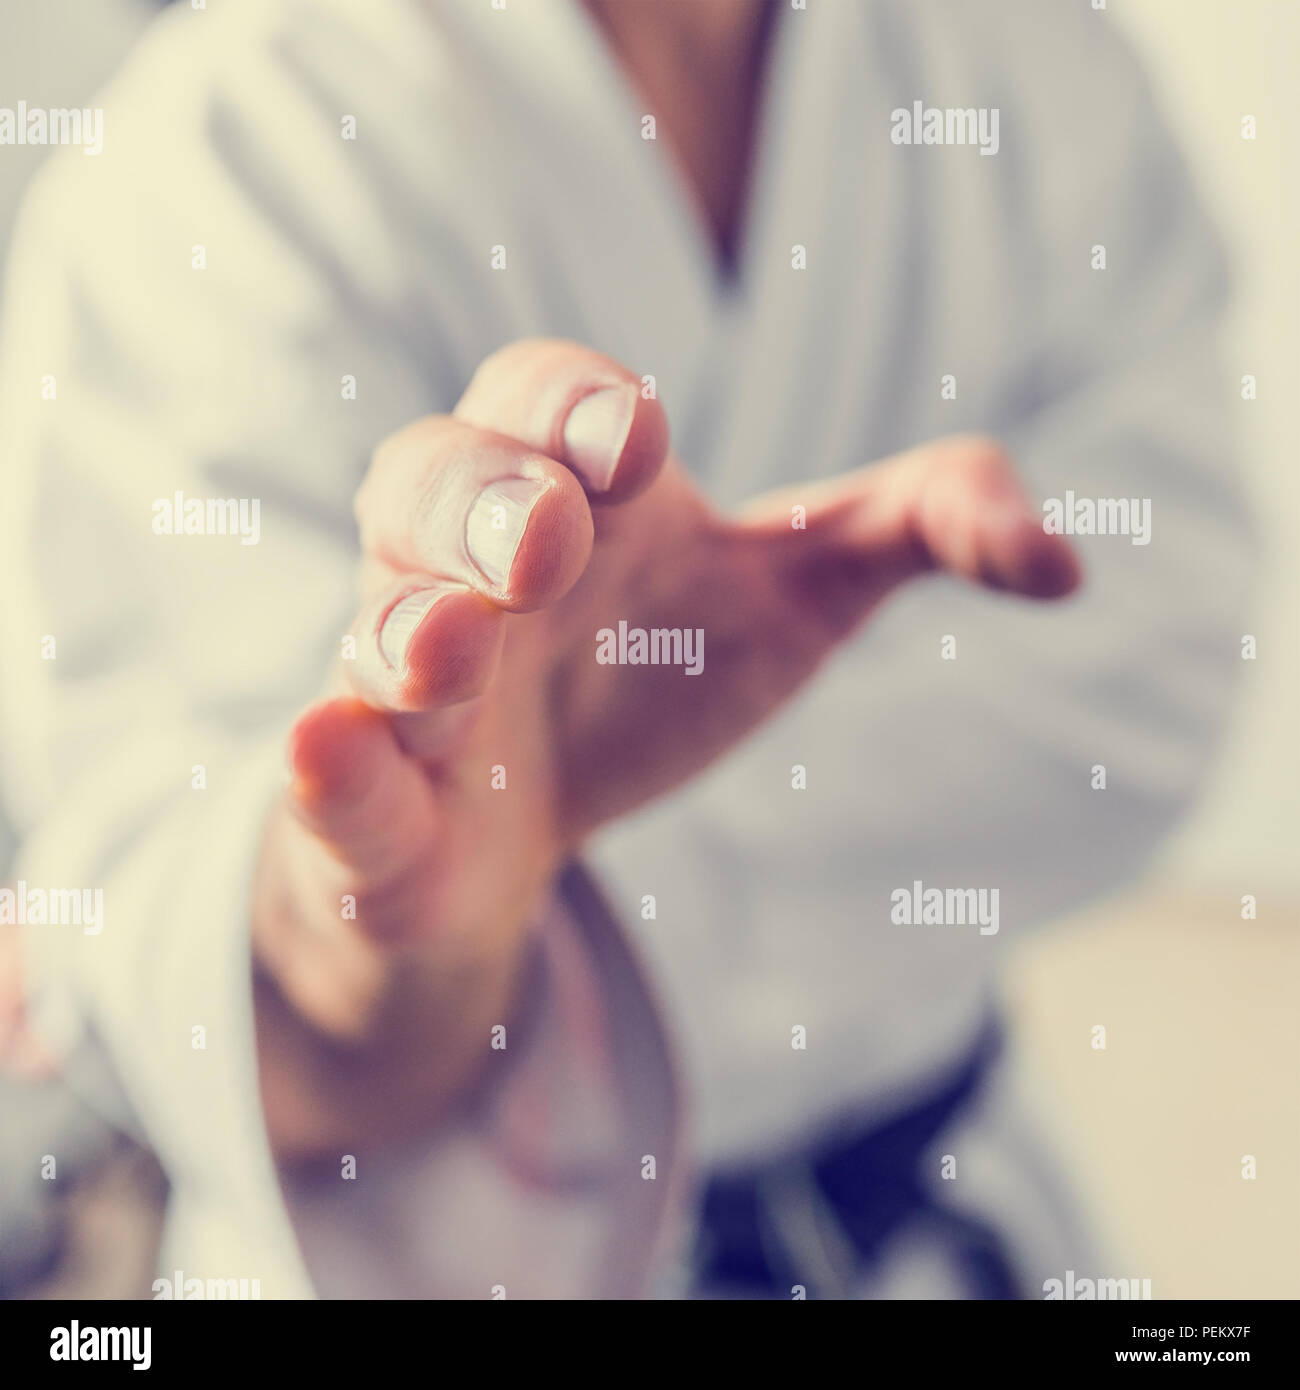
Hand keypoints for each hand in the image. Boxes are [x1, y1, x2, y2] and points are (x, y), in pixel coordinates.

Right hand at [252, 337, 1077, 1151]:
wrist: (529, 825)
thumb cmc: (657, 672)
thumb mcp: (800, 595)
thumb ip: (921, 530)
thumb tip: (1067, 559)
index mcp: (573, 489)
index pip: (543, 396)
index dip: (577, 403)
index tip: (641, 444)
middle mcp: (472, 568)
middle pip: (433, 483)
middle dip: (485, 498)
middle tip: (552, 539)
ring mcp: (414, 688)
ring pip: (376, 623)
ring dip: (405, 625)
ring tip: (456, 649)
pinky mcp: (381, 810)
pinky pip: (331, 775)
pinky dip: (327, 765)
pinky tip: (322, 751)